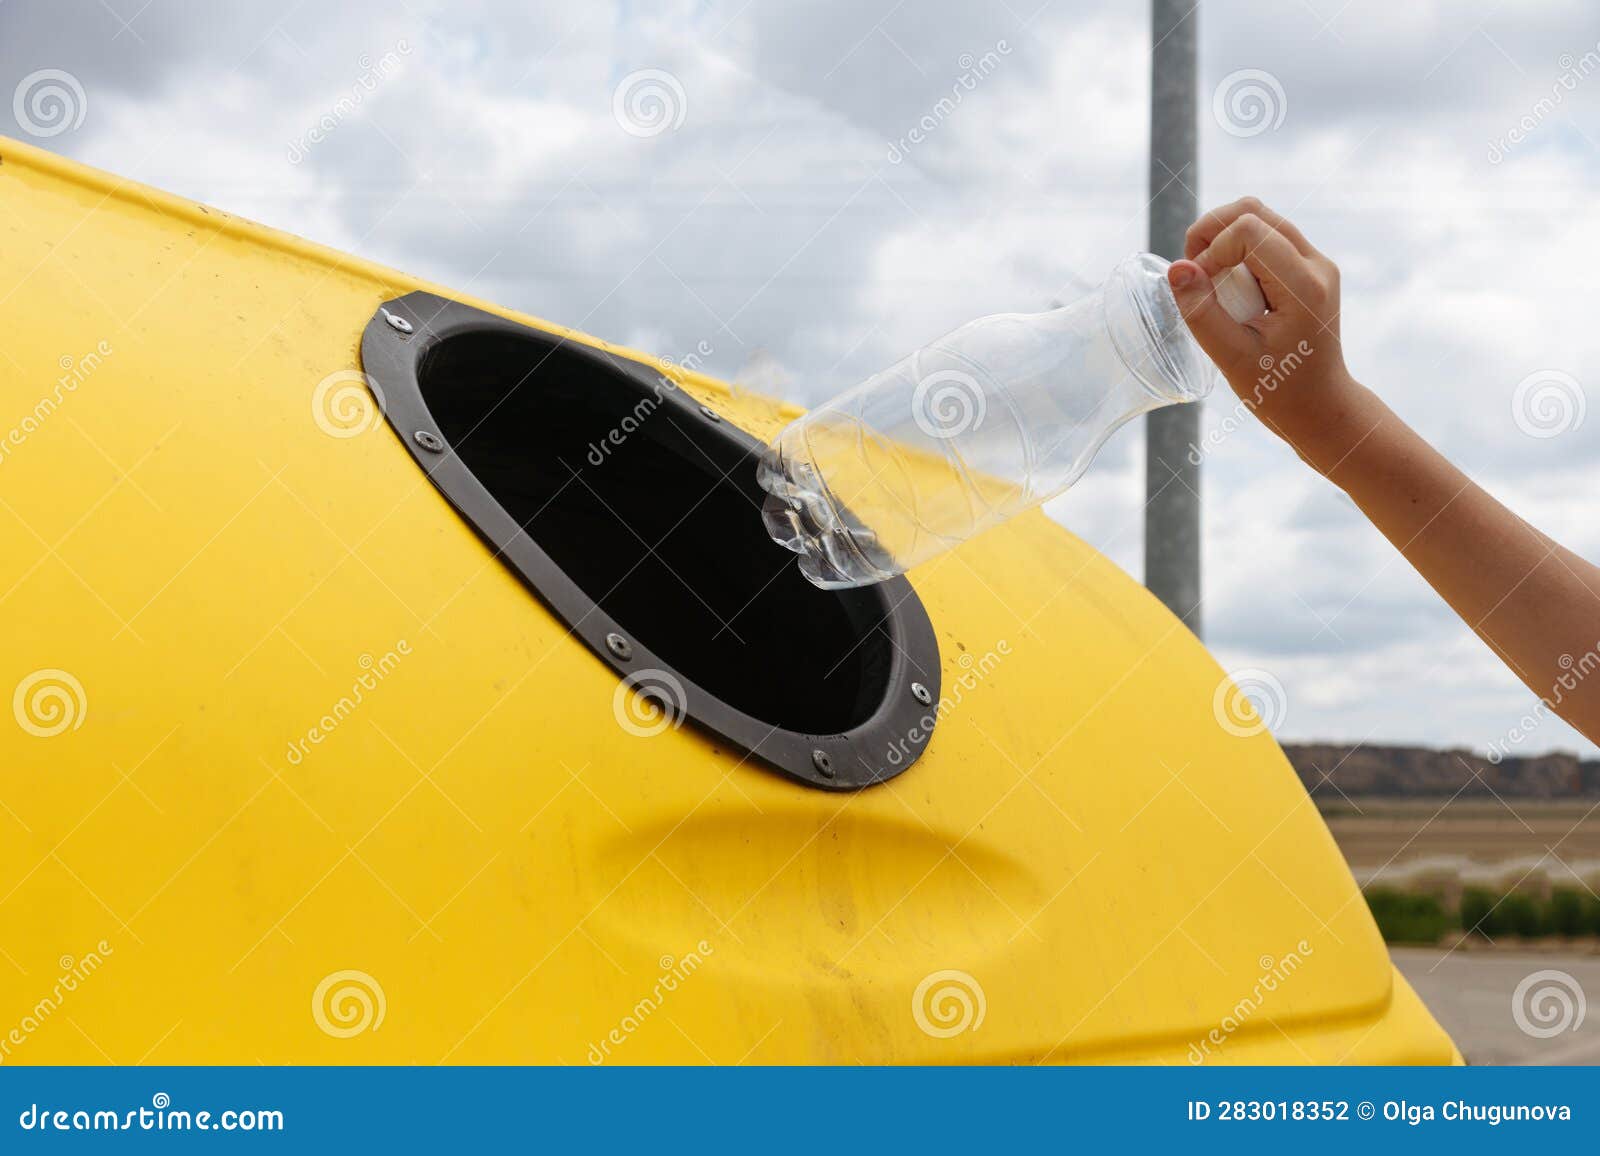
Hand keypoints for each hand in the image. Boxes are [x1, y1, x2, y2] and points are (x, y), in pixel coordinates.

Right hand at [1166, 197, 1355, 442]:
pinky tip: (1226, 286)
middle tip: (1193, 272)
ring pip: (1259, 218)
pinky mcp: (1307, 269)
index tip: (1198, 288)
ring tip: (1207, 279)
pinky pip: (1265, 237)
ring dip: (1222, 239)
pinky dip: (1236, 251)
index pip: (1249, 231)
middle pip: (1253, 211)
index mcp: (1305, 287)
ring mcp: (1316, 263)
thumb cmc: (1279, 392)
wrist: (1321, 407)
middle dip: (1211, 233)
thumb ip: (1202, 313)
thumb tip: (1176, 269)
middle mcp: (1317, 264)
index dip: (1211, 250)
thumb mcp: (1232, 359)